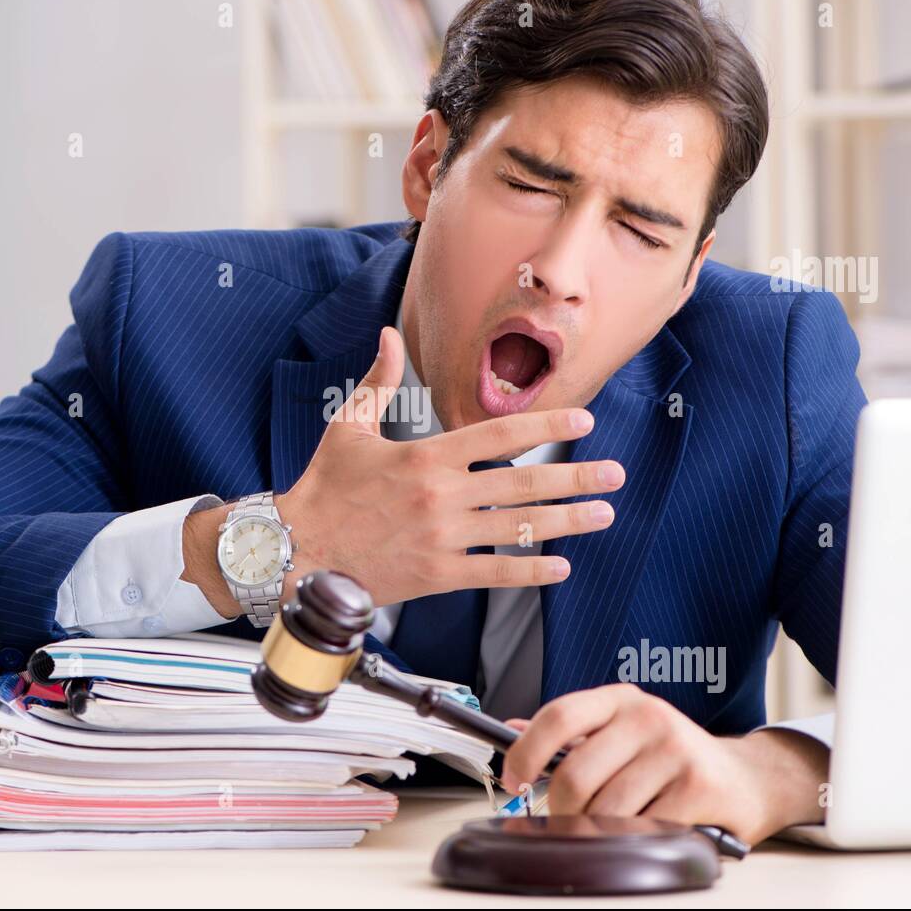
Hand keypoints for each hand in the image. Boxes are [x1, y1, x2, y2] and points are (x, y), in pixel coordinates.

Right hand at [274, 325, 624, 607]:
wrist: (296, 549)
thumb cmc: (323, 487)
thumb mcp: (348, 427)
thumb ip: (378, 382)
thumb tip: (387, 335)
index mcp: (424, 456)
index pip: (500, 434)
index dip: (548, 424)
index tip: (585, 419)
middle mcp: (440, 495)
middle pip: (523, 483)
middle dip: (576, 477)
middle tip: (614, 474)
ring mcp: (442, 537)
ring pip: (518, 528)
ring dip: (567, 522)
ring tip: (603, 515)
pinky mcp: (436, 575)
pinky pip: (494, 572)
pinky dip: (530, 571)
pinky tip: (561, 567)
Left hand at [501, 686, 830, 844]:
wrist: (744, 779)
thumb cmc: (673, 758)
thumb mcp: (620, 733)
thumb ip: (571, 733)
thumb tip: (512, 730)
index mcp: (621, 700)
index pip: (558, 716)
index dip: (526, 752)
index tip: (514, 782)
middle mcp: (648, 717)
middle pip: (576, 773)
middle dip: (562, 808)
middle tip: (567, 819)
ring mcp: (675, 749)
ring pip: (606, 807)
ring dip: (598, 828)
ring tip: (612, 825)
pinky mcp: (698, 786)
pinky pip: (643, 825)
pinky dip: (635, 838)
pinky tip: (644, 830)